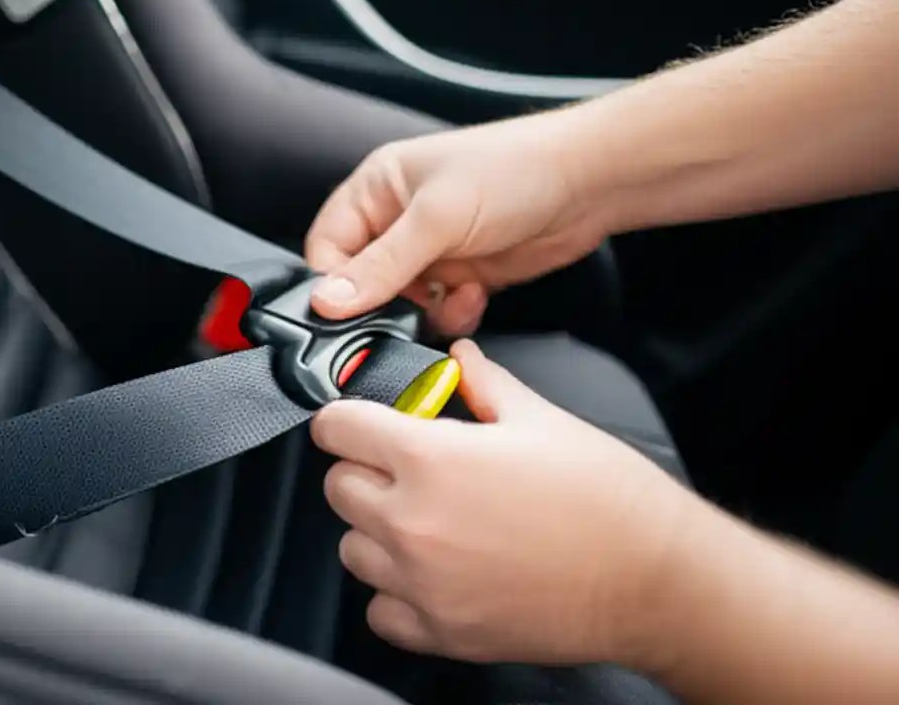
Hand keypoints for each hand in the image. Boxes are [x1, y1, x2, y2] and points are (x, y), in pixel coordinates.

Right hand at [305, 113, 612, 334]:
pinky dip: (453, 316)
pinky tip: (476, 296)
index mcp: (376, 189)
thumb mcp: (436, 219)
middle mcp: (397, 220)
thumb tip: (326, 300)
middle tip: (403, 314)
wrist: (588, 183)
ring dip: (422, 314)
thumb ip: (380, 265)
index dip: (331, 284)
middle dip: (382, 305)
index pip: (326, 247)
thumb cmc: (514, 170)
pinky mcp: (461, 275)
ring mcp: (430, 251)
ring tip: (453, 297)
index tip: (346, 313)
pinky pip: (437, 313)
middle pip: (360, 283)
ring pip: (399, 305)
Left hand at [310, 340, 696, 665]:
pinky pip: (380, 609)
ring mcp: (421, 582)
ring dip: (377, 531)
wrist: (653, 579)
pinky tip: (433, 572)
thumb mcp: (541, 419)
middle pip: (337, 487)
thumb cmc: (606, 499)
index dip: (349, 418)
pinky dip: (396, 592)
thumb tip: (459, 360)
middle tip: (408, 469)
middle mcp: (412, 522)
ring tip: (427, 521)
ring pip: (353, 548)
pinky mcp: (440, 630)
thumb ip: (484, 384)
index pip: (337, 428)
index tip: (361, 422)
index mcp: (430, 459)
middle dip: (366, 470)